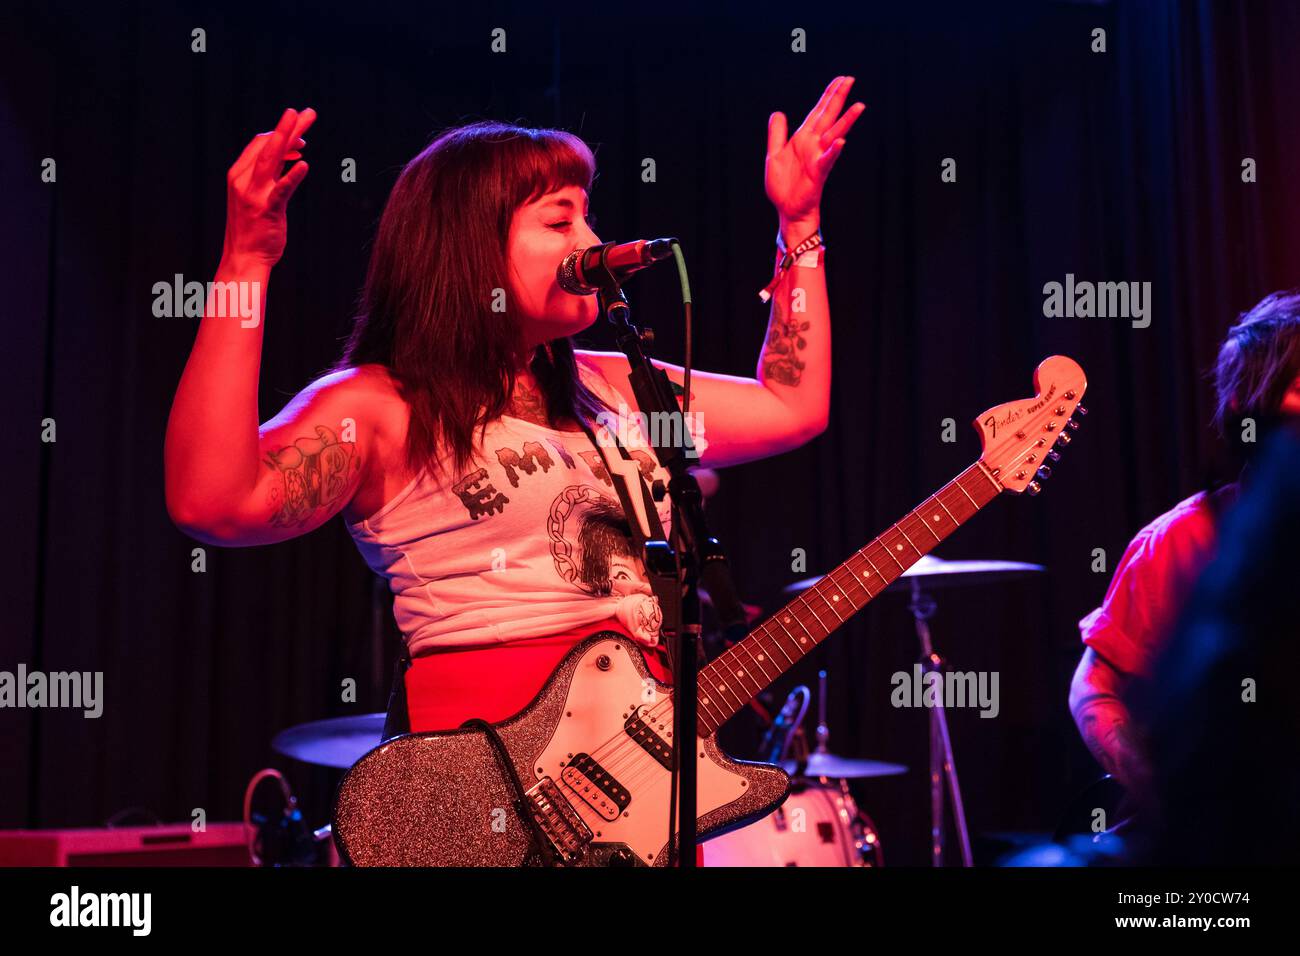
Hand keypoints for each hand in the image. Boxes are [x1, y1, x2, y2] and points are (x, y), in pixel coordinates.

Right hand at [222, 107, 315, 266]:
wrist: (244, 258)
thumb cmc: (253, 228)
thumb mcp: (258, 196)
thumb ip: (271, 175)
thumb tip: (291, 155)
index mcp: (239, 174)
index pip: (260, 144)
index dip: (281, 135)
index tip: (301, 137)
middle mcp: (243, 180)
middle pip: (267, 145)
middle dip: (288, 126)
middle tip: (307, 111)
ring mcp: (254, 195)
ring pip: (271, 159)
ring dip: (288, 138)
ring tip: (304, 123)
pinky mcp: (267, 211)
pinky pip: (281, 190)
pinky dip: (292, 176)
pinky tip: (304, 164)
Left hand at [765, 76, 864, 224]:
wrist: (787, 209)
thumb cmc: (783, 185)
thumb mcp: (774, 154)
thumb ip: (777, 134)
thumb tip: (778, 112)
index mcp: (804, 138)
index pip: (818, 112)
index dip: (828, 95)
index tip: (840, 79)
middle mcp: (814, 144)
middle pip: (829, 116)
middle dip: (838, 98)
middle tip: (850, 79)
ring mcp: (818, 157)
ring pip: (835, 134)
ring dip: (846, 121)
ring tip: (859, 106)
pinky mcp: (818, 173)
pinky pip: (827, 160)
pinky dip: (834, 150)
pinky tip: (841, 141)